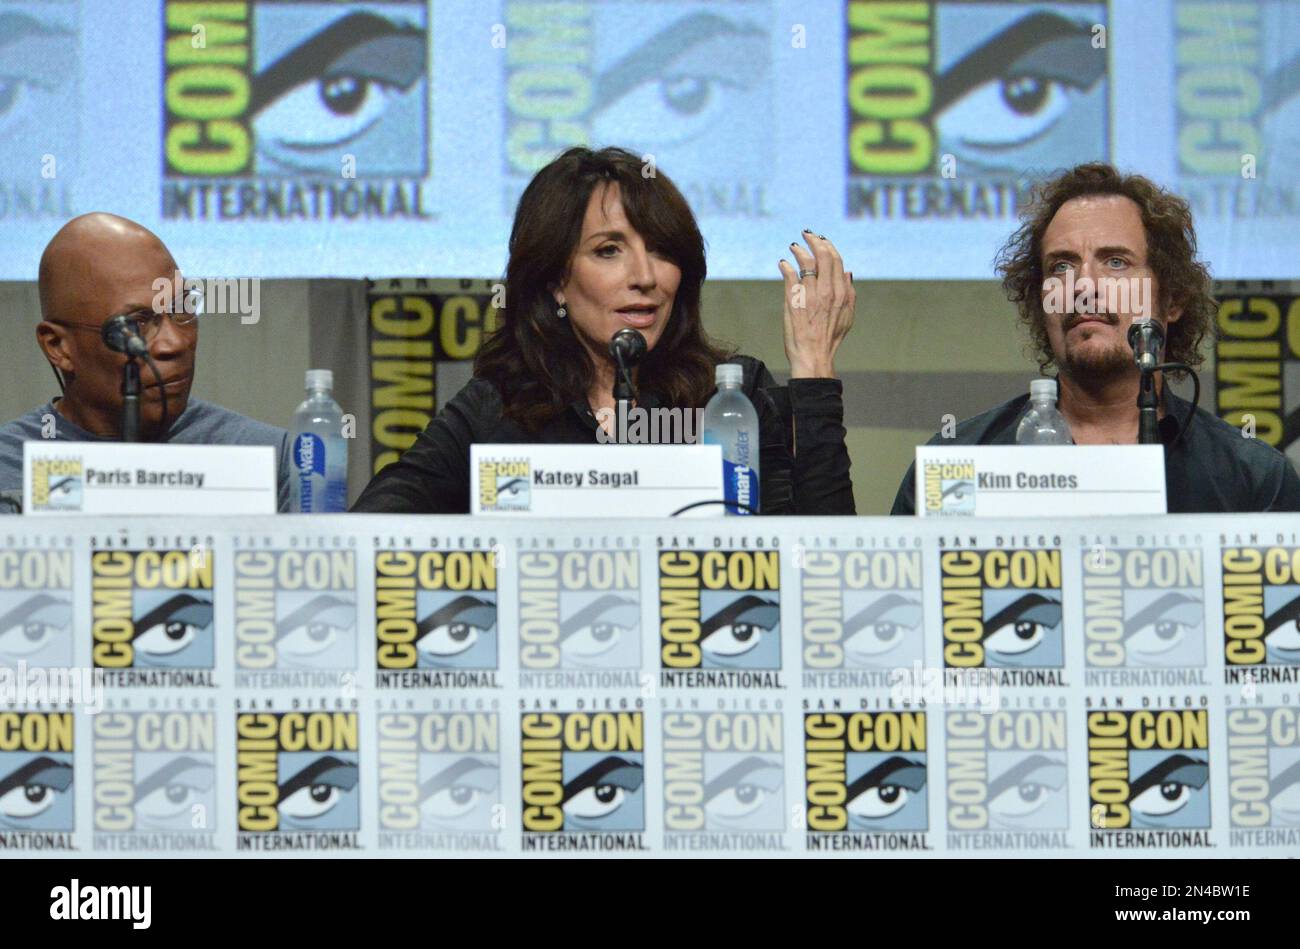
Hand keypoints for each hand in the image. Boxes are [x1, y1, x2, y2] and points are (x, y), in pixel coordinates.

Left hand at [778, 231, 854, 378]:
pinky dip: (786, 266)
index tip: (821, 239)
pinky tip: (783, 264)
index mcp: (841, 292)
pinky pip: (789, 275)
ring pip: (804, 262)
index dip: (827, 246)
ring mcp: (809, 294)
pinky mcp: (793, 300)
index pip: (835, 260)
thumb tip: (847, 272)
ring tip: (794, 247)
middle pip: (821, 255)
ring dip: (798, 250)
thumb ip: (849, 292)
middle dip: (814, 240)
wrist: (813, 355)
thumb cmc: (830, 338)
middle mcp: (826, 290)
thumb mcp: (848, 315)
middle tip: (807, 235)